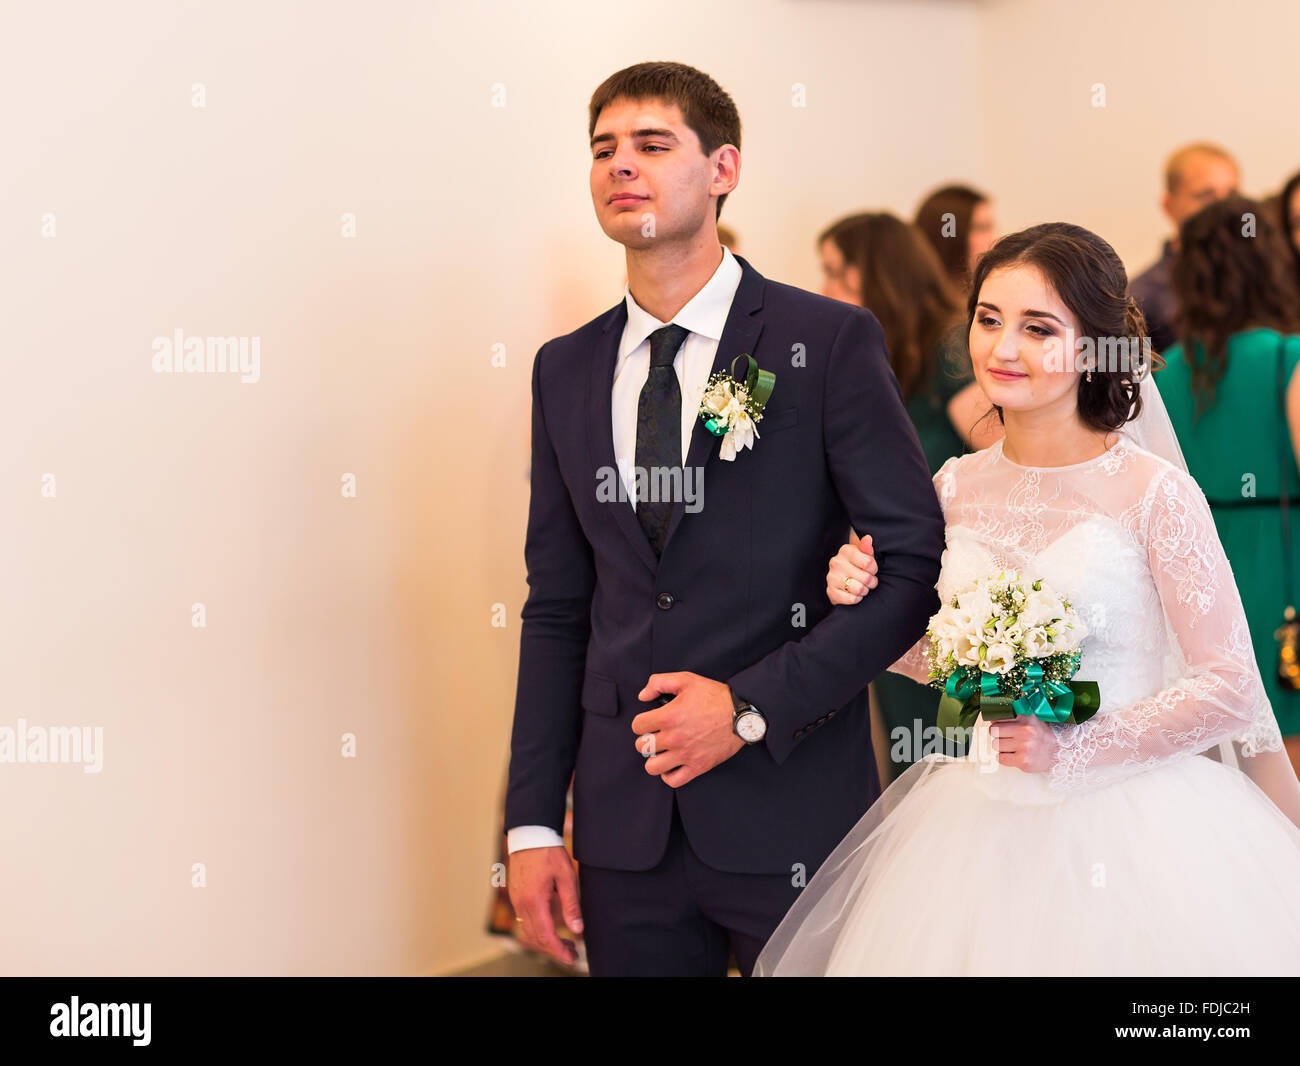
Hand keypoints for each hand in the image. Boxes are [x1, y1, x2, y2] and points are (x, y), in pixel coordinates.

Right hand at [507, 845, 583, 965]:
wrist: (530, 835)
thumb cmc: (550, 853)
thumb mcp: (566, 877)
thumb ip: (571, 905)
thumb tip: (577, 930)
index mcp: (535, 901)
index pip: (546, 936)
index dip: (559, 951)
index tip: (572, 957)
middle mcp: (522, 904)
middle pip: (535, 939)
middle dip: (554, 950)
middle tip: (573, 953)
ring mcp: (516, 901)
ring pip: (528, 932)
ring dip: (545, 941)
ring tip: (565, 942)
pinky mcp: (516, 896)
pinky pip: (525, 921)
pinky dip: (538, 931)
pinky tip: (552, 927)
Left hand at [633, 672, 745, 787]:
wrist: (741, 714)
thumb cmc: (715, 696)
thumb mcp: (686, 679)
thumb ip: (658, 682)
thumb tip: (642, 696)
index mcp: (669, 716)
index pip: (637, 725)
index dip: (641, 721)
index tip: (650, 721)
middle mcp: (674, 738)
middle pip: (642, 746)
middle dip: (645, 739)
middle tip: (656, 735)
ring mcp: (686, 754)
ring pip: (652, 767)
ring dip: (654, 759)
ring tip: (662, 751)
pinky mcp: (698, 766)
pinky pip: (673, 780)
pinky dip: (668, 775)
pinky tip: (672, 764)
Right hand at [826, 529, 876, 605]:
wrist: (842, 582)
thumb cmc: (857, 566)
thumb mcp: (864, 555)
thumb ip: (867, 548)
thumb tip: (868, 538)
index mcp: (845, 550)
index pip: (869, 562)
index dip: (874, 569)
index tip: (871, 569)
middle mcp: (836, 562)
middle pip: (866, 577)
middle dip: (871, 582)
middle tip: (869, 581)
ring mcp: (832, 577)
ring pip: (859, 589)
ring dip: (864, 591)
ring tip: (863, 587)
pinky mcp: (830, 591)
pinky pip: (851, 599)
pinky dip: (857, 598)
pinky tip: (855, 594)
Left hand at [989, 715, 1058, 772]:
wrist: (1058, 753)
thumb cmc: (1042, 736)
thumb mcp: (1031, 719)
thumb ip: (1014, 716)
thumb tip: (992, 717)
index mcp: (1026, 718)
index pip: (998, 717)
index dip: (997, 722)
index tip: (1000, 726)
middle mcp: (1025, 730)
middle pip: (993, 731)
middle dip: (997, 735)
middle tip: (1006, 738)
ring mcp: (1024, 746)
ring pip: (995, 745)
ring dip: (1001, 747)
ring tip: (1013, 747)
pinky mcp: (1022, 760)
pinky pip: (1000, 758)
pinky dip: (1004, 758)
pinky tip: (1014, 755)